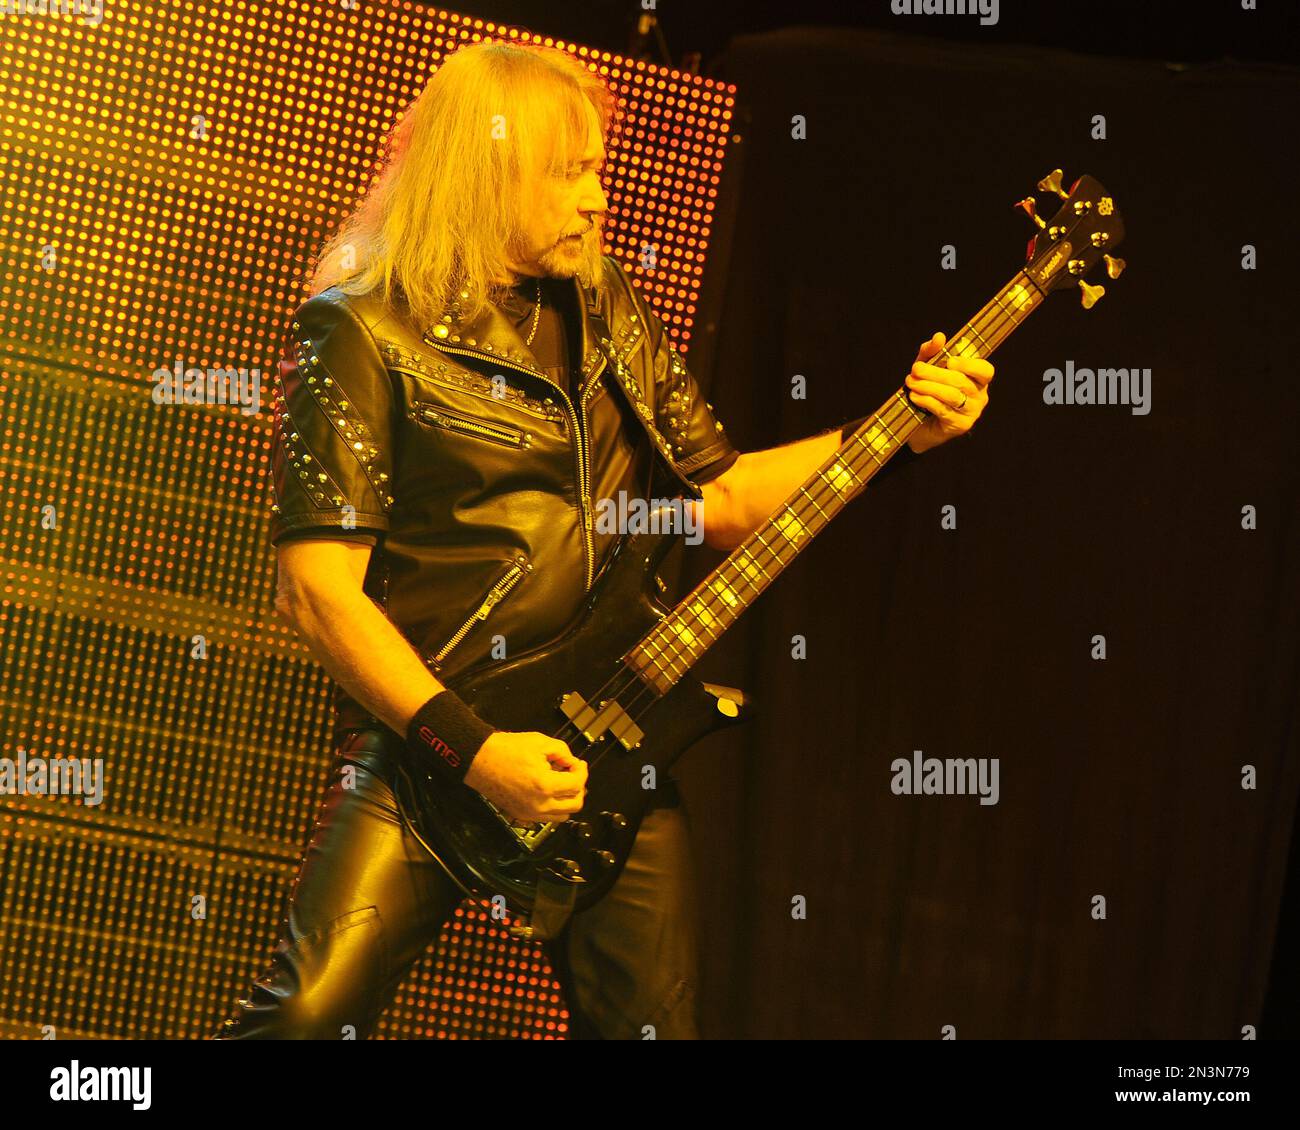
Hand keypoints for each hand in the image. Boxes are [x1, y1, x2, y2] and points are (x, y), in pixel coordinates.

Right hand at [463, 730, 587, 823]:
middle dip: (578, 787)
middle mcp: (538, 804)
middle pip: (575, 805)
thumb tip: (571, 762)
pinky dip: (554, 808)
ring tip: (562, 783)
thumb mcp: (540, 742)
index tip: (578, 764)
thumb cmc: (504, 750)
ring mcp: (529, 813)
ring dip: (568, 800)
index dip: (582, 771)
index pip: (577, 785)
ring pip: (562, 816)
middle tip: (573, 773)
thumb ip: (562, 751)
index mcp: (544, 785)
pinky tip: (549, 791)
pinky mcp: (521, 815)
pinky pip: (547, 819)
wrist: (479, 759)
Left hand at [904, 332, 994, 452]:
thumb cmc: (929, 390)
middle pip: (961, 381)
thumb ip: (932, 351)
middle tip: (915, 369)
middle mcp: (980, 396)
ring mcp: (972, 412)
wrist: (921, 424)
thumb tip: (939, 337)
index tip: (949, 361)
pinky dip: (926, 400)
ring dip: (928, 386)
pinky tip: (914, 396)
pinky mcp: (959, 425)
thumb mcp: (928, 367)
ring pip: (951, 395)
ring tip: (911, 382)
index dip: (969, 365)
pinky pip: (943, 409)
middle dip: (935, 373)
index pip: (985, 370)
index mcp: (978, 379)